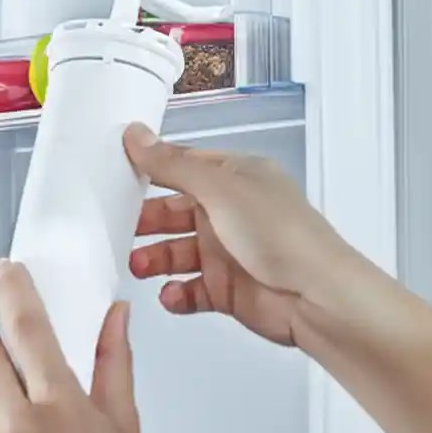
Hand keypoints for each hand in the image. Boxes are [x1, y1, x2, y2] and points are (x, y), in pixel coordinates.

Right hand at [124, 123, 359, 345]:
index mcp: (234, 178)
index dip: (149, 171)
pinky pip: (190, 290)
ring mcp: (229, 252)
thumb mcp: (220, 189)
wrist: (317, 297)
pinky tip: (171, 294)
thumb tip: (137, 135)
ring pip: (177, 253)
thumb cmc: (282, 235)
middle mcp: (230, 212)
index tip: (113, 177)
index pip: (182, 167)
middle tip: (118, 229)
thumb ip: (172, 165)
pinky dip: (176, 293)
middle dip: (145, 222)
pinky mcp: (228, 290)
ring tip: (139, 267)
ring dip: (154, 259)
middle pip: (173, 212)